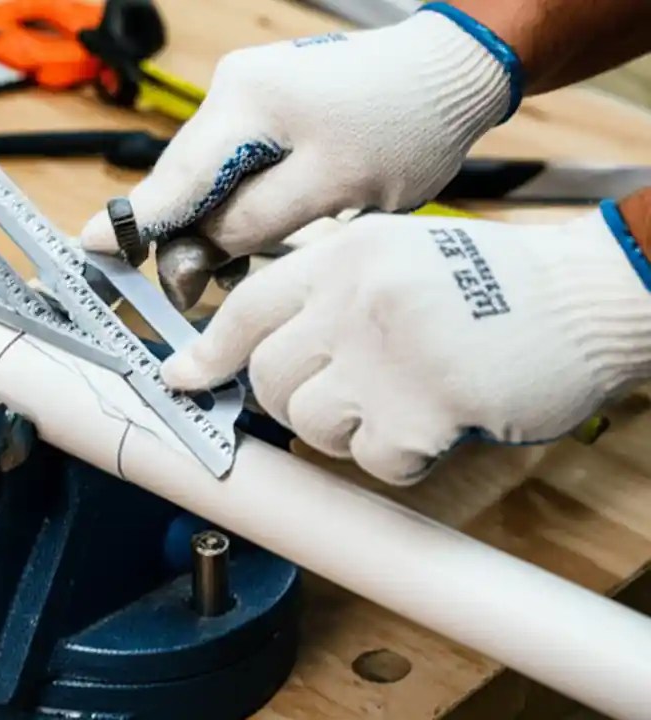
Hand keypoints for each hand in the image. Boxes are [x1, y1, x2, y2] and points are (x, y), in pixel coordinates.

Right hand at [79, 5, 518, 276]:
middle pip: (184, 179)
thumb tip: (189, 254)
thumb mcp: (334, 187)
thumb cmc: (405, 125)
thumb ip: (254, 222)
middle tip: (192, 289)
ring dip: (213, 221)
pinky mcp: (264, 101)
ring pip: (207, 175)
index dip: (135, 222)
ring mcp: (247, 91)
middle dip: (184, 234)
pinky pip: (231, 163)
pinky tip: (254, 230)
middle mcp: (234, 89)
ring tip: (233, 265)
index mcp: (247, 102)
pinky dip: (235, 200)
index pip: (176, 179)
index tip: (89, 249)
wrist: (449, 72)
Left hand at [162, 208, 650, 484]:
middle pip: (269, 377)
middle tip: (342, 394)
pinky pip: (375, 460)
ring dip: (348, 431)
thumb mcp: (395, 257)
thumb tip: (249, 349)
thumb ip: (325, 294)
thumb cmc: (490, 283)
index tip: (183, 378)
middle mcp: (357, 300)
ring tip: (398, 401)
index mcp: (345, 258)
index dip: (207, 352)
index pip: (248, 308)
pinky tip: (437, 420)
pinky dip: (401, 456)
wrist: (586, 295)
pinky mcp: (425, 408)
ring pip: (312, 423)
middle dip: (292, 400)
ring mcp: (388, 354)